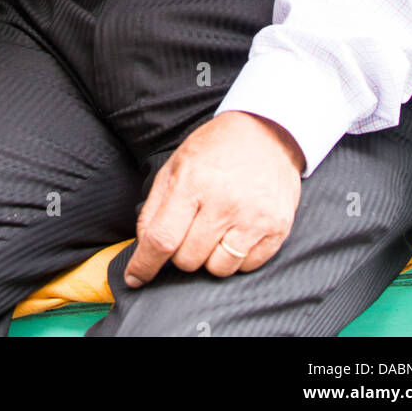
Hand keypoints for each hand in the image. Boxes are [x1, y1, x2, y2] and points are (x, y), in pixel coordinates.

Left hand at [123, 111, 304, 286]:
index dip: (144, 265)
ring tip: (216, 229)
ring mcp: (253, 218)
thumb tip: (143, 248)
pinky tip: (238, 231)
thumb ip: (154, 207)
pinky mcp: (277, 228)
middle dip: (181, 251)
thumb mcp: (176, 166)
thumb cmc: (215, 149)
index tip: (135, 278)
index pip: (162, 239)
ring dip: (210, 257)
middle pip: (188, 260)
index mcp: (192, 183)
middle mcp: (224, 203)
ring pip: (217, 269)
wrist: (266, 132)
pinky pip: (248, 267)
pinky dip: (238, 257)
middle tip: (191, 227)